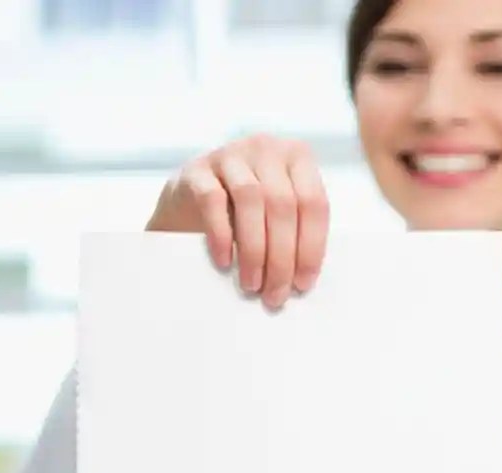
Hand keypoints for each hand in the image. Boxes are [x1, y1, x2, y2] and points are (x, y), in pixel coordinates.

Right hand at [145, 134, 329, 309]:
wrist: (187, 202)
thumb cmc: (242, 214)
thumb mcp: (276, 214)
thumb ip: (294, 231)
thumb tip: (303, 280)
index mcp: (297, 157)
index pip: (314, 202)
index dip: (312, 246)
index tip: (303, 284)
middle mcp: (266, 148)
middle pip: (283, 204)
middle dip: (282, 257)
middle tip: (275, 294)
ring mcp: (230, 154)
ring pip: (252, 200)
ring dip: (254, 250)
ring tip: (251, 284)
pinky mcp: (197, 169)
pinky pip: (212, 200)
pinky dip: (222, 235)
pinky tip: (225, 262)